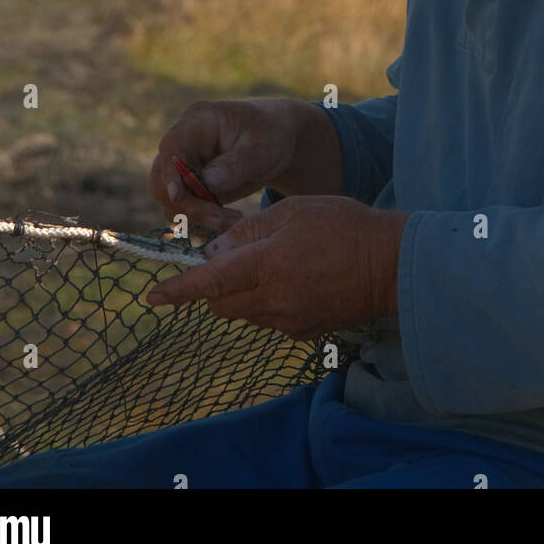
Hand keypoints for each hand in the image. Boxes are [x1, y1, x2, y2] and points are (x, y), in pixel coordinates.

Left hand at [146, 195, 409, 338]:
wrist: (391, 265)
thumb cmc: (344, 226)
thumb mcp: (294, 212)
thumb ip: (250, 231)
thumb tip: (216, 250)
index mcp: (268, 265)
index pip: (209, 283)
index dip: (177, 290)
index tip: (151, 296)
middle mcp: (274, 300)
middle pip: (220, 304)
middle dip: (212, 287)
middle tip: (230, 260)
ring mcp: (289, 320)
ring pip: (244, 312)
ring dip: (241, 292)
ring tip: (272, 264)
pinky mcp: (304, 331)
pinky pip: (269, 319)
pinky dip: (266, 301)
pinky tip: (293, 279)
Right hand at [148, 97, 341, 233]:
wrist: (278, 141)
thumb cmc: (271, 134)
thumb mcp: (262, 147)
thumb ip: (236, 164)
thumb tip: (206, 182)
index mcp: (198, 120)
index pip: (172, 145)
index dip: (169, 171)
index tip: (177, 195)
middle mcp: (184, 143)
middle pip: (161, 177)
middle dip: (186, 203)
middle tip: (219, 218)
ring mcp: (184, 166)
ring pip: (169, 199)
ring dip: (195, 216)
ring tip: (232, 220)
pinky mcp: (190, 187)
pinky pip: (183, 210)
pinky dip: (200, 221)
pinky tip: (227, 222)